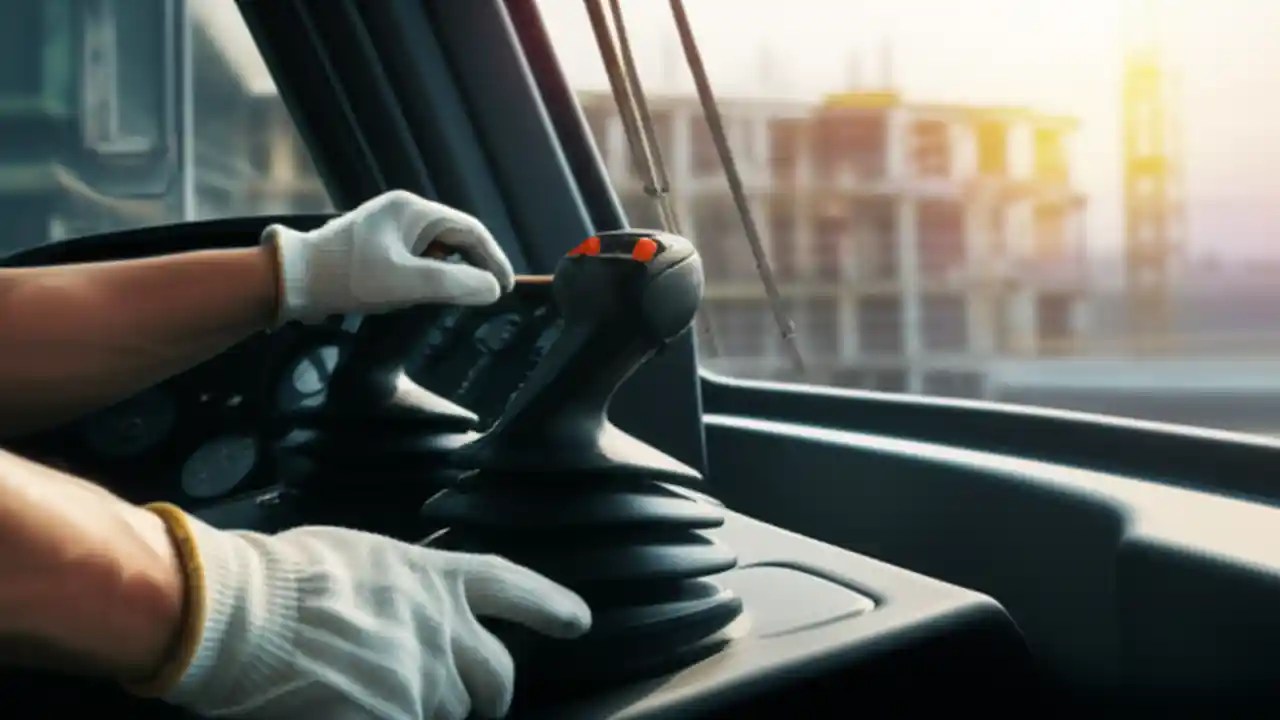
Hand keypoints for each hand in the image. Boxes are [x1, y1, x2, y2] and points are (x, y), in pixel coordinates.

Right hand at [162, 515, 590, 719]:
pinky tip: (358, 710)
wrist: (241, 610)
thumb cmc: (280, 576)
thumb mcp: (357, 557)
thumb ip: (397, 582)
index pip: (509, 586)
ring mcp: (421, 680)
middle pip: (496, 675)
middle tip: (480, 706)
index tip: (578, 621)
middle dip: (491, 695)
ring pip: (445, 712)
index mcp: (432, 577)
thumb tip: (399, 601)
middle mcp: (441, 629)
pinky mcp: (394, 717)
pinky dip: (394, 719)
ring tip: (377, 696)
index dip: (548, 604)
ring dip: (424, 711)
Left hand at [264, 190, 516, 322]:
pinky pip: (418, 254)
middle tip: (490, 294)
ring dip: (454, 270)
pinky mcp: (377, 242)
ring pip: (438, 247)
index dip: (494, 259)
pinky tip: (431, 292)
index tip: (506, 288)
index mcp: (413, 210)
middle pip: (456, 236)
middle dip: (476, 265)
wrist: (292, 280)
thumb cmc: (347, 278)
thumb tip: (492, 289)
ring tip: (465, 296)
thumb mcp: (406, 284)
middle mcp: (404, 210)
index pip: (471, 230)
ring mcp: (389, 225)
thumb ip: (454, 285)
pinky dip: (433, 272)